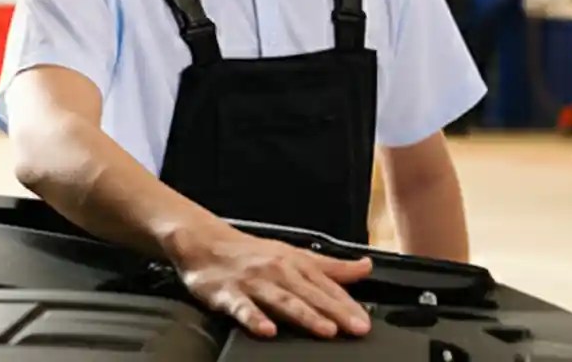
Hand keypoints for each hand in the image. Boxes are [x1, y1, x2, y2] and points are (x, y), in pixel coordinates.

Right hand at [170, 221, 373, 338]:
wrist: (206, 242)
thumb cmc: (253, 252)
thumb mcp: (296, 254)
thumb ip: (332, 266)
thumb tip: (365, 267)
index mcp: (296, 263)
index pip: (328, 285)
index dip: (348, 304)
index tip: (366, 321)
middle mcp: (278, 271)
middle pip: (311, 294)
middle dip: (336, 312)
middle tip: (357, 328)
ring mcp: (254, 282)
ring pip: (283, 300)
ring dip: (306, 314)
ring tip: (325, 330)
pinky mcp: (228, 294)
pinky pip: (243, 308)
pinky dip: (255, 319)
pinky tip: (268, 330)